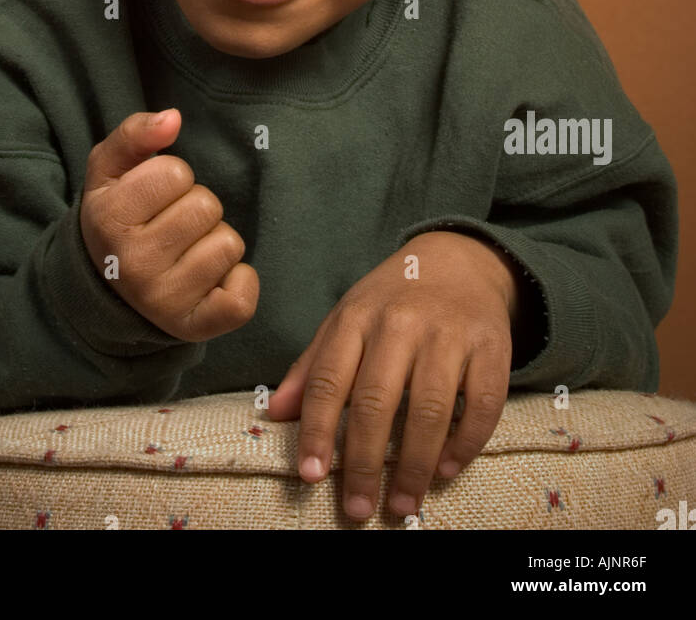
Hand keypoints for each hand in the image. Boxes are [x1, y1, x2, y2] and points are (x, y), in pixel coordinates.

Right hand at [80, 108, 258, 340]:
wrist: (106, 288)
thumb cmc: (119, 216)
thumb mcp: (109, 170)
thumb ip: (135, 133)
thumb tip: (173, 118)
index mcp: (108, 218)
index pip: (175, 172)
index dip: (170, 178)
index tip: (151, 198)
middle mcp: (133, 264)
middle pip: (207, 206)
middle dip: (195, 207)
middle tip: (170, 226)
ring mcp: (163, 300)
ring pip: (229, 244)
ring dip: (215, 241)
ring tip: (185, 252)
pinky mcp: (194, 327)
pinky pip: (243, 297)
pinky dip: (238, 282)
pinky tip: (211, 280)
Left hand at [266, 230, 518, 520]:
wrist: (458, 259)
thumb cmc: (391, 300)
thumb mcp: (345, 320)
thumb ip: (312, 367)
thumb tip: (276, 414)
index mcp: (358, 317)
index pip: (330, 380)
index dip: (318, 430)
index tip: (311, 475)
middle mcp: (401, 323)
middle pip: (378, 401)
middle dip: (365, 463)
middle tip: (358, 508)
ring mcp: (449, 333)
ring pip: (429, 408)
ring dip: (415, 465)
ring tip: (404, 503)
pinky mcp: (491, 345)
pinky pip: (481, 403)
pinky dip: (465, 442)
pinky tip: (446, 469)